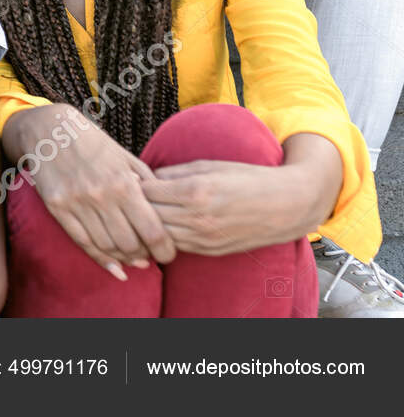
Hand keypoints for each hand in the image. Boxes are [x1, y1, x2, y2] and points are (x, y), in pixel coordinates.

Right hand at [18, 106, 175, 274]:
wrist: (48, 129)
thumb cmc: (92, 142)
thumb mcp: (125, 157)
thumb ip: (147, 183)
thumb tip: (165, 212)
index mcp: (123, 182)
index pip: (152, 230)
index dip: (164, 250)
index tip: (169, 255)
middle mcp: (100, 196)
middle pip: (130, 244)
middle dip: (144, 256)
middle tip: (150, 256)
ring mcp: (76, 203)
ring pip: (106, 246)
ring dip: (123, 258)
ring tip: (133, 258)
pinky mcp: (57, 208)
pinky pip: (82, 242)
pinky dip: (101, 259)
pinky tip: (114, 266)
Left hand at [142, 159, 304, 255]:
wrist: (285, 206)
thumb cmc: (247, 178)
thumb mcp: (209, 166)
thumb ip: (174, 172)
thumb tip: (146, 176)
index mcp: (195, 192)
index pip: (146, 192)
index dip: (135, 185)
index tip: (130, 179)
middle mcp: (197, 218)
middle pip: (148, 216)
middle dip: (136, 206)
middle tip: (130, 197)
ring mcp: (203, 238)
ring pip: (158, 235)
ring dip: (148, 225)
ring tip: (143, 212)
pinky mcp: (210, 250)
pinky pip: (176, 246)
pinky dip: (165, 236)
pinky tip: (163, 225)